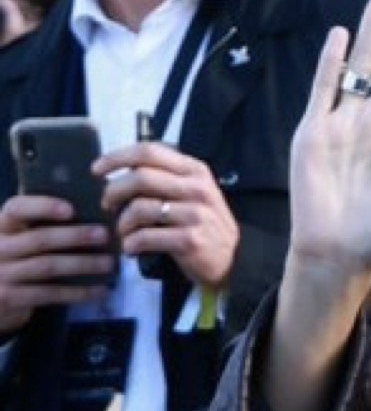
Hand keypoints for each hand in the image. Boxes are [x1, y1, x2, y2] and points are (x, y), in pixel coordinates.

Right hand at [0, 196, 113, 332]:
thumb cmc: (15, 259)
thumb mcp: (18, 237)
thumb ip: (39, 223)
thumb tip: (88, 205)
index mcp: (2, 226)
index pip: (17, 208)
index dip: (43, 206)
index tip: (71, 209)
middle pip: (39, 238)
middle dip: (75, 236)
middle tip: (104, 235)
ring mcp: (2, 274)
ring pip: (48, 266)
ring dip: (82, 264)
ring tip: (108, 263)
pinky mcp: (10, 298)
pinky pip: (50, 293)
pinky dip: (78, 292)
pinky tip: (99, 289)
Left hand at [96, 143, 240, 290]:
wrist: (234, 259)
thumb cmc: (203, 222)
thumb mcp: (193, 191)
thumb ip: (166, 176)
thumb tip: (122, 169)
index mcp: (195, 170)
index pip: (150, 151)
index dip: (117, 157)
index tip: (97, 169)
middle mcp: (197, 188)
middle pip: (141, 177)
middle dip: (114, 191)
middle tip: (107, 205)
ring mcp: (195, 214)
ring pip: (140, 208)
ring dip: (122, 223)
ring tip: (124, 233)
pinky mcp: (190, 240)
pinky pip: (146, 237)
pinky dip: (130, 244)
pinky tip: (131, 249)